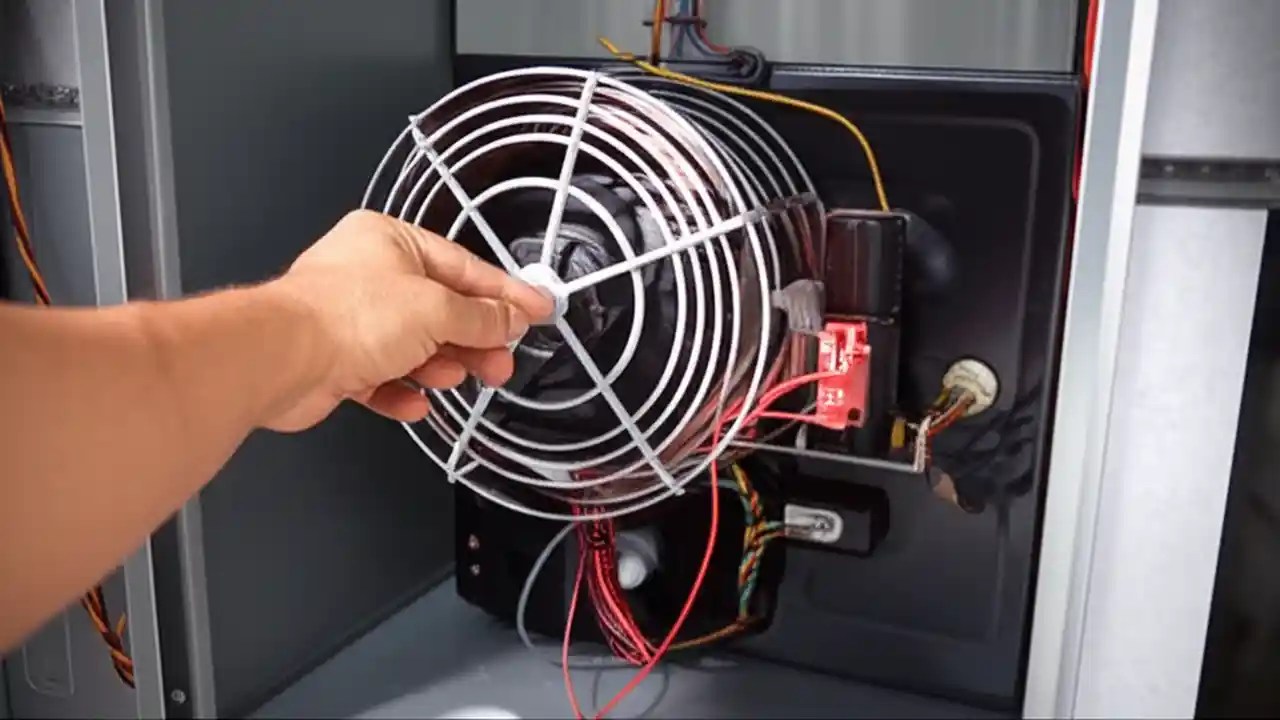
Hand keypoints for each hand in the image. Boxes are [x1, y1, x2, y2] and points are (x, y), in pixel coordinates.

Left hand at [262, 210, 551, 430]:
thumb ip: (481, 317)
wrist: (283, 360)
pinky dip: (403, 391)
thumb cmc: (344, 315)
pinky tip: (417, 402)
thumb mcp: (436, 309)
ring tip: (461, 379)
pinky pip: (382, 378)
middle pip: (441, 309)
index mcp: (390, 241)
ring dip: (440, 365)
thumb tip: (511, 317)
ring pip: (413, 346)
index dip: (505, 293)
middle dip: (474, 339)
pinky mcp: (337, 361)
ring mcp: (351, 319)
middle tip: (502, 360)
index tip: (536, 311)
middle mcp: (368, 275)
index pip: (463, 266)